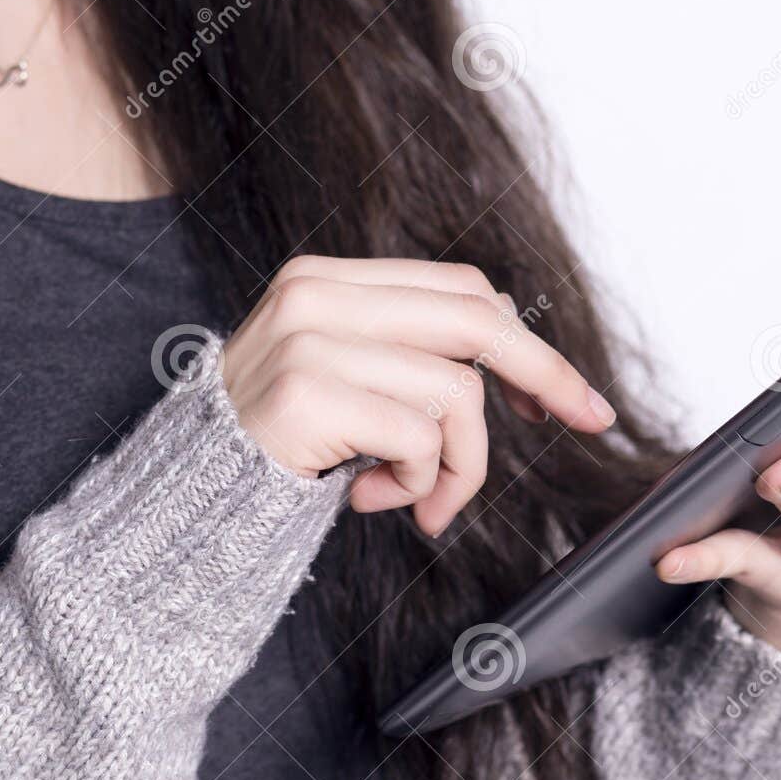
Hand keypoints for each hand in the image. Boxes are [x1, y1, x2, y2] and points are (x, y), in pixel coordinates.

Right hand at [221, 255, 614, 534]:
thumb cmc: (284, 444)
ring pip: (458, 396)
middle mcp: (320, 294)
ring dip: (460, 469)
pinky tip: (373, 499)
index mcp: (333, 278)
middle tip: (589, 420)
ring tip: (419, 501)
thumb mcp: (351, 380)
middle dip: (548, 375)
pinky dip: (419, 485)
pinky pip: (420, 440)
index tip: (568, 398)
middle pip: (479, 322)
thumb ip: (415, 358)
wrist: (191, 494)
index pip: (464, 290)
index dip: (528, 344)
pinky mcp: (307, 396)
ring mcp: (310, 341)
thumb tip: (521, 379)